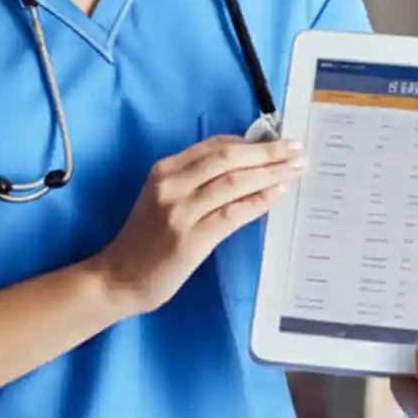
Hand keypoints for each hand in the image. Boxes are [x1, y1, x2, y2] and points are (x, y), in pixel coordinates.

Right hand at [92, 135, 303, 313]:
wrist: (119, 277)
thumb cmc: (145, 238)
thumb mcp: (163, 198)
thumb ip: (195, 180)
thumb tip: (245, 165)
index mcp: (164, 169)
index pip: (215, 145)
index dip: (250, 141)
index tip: (278, 140)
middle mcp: (171, 185)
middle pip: (229, 158)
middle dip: (268, 152)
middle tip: (298, 150)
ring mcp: (180, 212)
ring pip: (234, 182)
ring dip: (271, 173)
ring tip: (296, 169)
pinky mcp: (191, 239)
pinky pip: (232, 214)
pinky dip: (258, 201)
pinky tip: (278, 194)